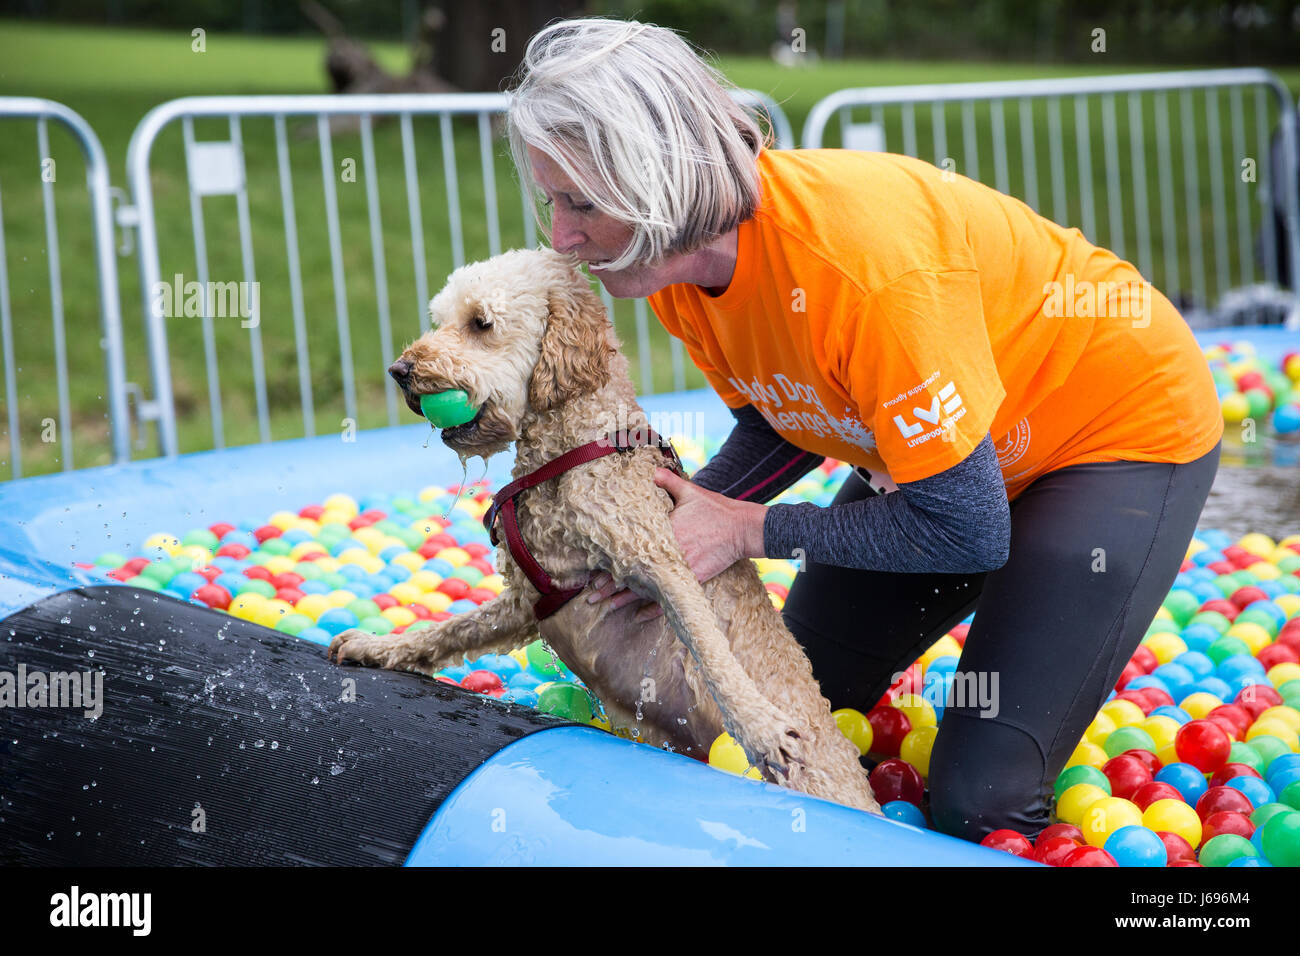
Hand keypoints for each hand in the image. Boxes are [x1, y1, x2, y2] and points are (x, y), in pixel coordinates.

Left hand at [585, 468, 766, 622]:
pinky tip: (638, 617)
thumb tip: (651, 469)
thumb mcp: (691, 491)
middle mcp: (667, 552)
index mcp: (662, 531)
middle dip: (609, 585)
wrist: (742, 529)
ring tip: (606, 606)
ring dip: (624, 599)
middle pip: (632, 572)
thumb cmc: (716, 509)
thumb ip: (668, 481)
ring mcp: (680, 568)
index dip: (609, 561)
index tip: (592, 569)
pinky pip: (669, 598)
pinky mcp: (692, 579)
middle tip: (590, 595)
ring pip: (646, 588)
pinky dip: (653, 610)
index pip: (629, 548)